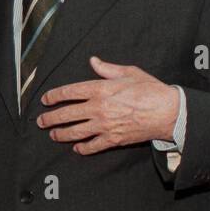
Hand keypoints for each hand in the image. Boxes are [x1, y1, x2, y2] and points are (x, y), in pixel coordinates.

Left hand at [38, 56, 178, 153]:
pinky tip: (76, 148)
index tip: (45, 100)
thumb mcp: (129, 72)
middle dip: (51, 118)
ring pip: (76, 132)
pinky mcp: (113, 139)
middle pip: (67, 114)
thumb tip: (93, 61)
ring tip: (53, 135)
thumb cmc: (151, 90)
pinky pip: (93, 146)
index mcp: (101, 89)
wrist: (168, 112)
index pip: (70, 92)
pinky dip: (83, 148)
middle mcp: (99, 108)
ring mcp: (105, 125)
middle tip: (41, 121)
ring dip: (61, 134)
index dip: (54, 96)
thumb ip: (107, 69)